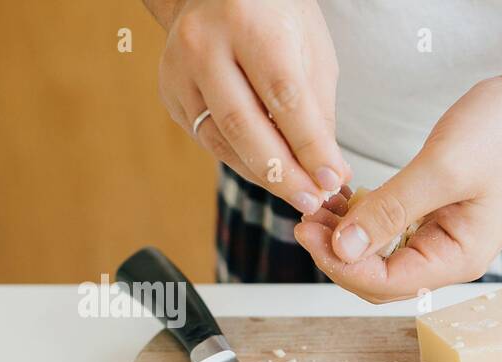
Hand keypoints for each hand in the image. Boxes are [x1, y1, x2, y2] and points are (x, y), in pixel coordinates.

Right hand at [156, 0, 349, 213]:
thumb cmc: (276, 19)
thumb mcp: (311, 50)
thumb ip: (319, 111)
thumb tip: (331, 173)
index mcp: (248, 22)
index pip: (283, 96)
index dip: (309, 146)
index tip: (332, 180)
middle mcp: (203, 43)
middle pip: (242, 124)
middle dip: (282, 173)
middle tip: (313, 202)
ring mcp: (178, 69)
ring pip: (220, 140)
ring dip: (262, 176)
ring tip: (298, 196)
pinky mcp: (169, 92)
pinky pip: (208, 140)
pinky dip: (242, 163)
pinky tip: (270, 175)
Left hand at [294, 74, 501, 302]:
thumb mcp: (442, 169)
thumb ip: (391, 211)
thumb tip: (344, 247)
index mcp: (458, 258)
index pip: (386, 283)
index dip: (341, 264)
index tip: (308, 231)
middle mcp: (451, 257)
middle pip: (380, 278)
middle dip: (339, 254)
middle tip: (305, 217)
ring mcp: (444, 238)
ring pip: (382, 255)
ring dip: (347, 236)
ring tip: (319, 205)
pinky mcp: (438, 215)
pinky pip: (392, 231)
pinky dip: (365, 218)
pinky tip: (345, 198)